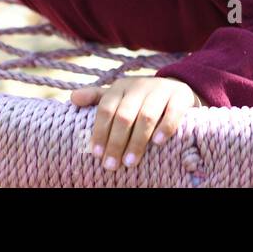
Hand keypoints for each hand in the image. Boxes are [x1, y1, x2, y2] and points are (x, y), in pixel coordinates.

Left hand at [70, 76, 200, 171]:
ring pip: (147, 116)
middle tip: (111, 165)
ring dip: (137, 141)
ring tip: (130, 162)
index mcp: (121, 86)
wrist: (177, 87)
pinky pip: (173, 112)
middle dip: (116, 142)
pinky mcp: (180, 96)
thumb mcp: (119, 95)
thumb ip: (96, 98)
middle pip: (125, 115)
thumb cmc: (141, 98)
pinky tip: (157, 143)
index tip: (96, 154)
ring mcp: (161, 90)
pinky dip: (165, 128)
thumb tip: (72, 98)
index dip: (100, 131)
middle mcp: (139, 86)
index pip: (106, 108)